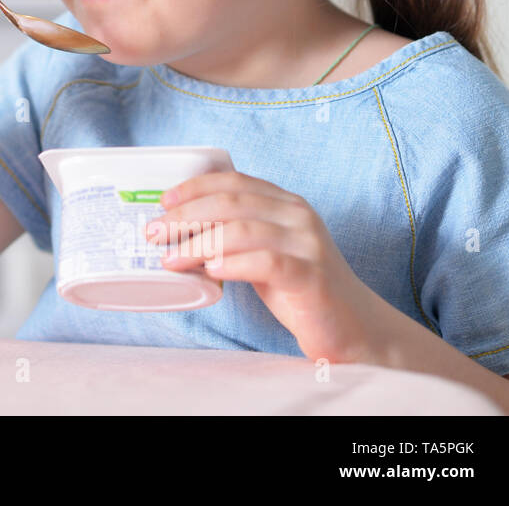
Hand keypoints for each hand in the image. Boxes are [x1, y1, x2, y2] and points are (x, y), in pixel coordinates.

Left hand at [144, 171, 389, 364]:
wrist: (354, 327)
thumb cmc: (299, 288)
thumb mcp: (264, 251)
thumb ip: (233, 234)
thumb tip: (175, 232)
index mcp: (286, 204)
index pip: (234, 182)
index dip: (195, 187)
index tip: (163, 201)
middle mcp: (298, 217)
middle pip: (231, 204)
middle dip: (184, 216)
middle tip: (153, 233)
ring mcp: (308, 245)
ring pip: (242, 230)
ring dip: (198, 244)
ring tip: (171, 259)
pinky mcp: (311, 276)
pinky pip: (266, 262)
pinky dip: (233, 264)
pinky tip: (211, 272)